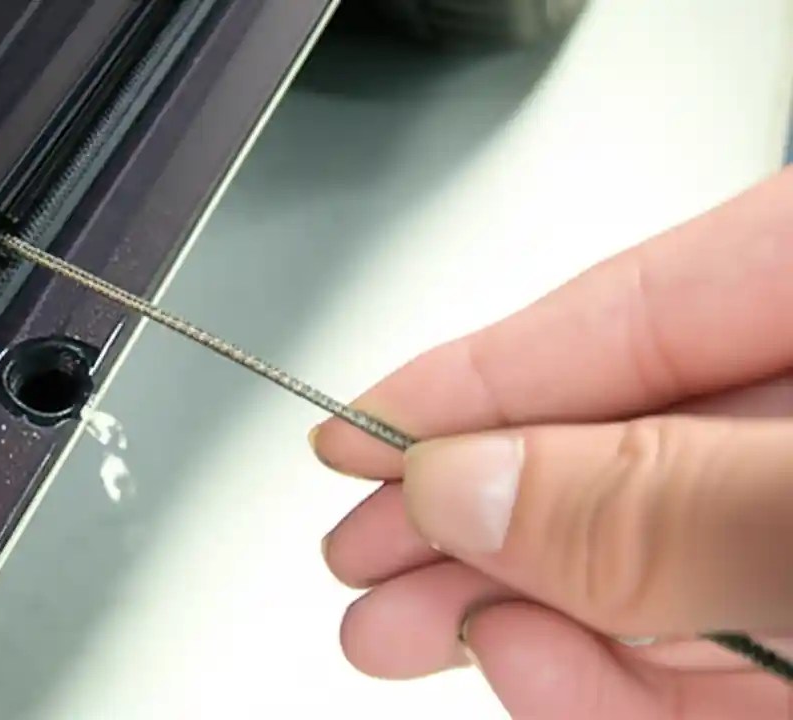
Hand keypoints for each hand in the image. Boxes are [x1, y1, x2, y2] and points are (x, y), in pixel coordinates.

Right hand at [313, 167, 792, 717]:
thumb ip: (662, 497)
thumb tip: (473, 490)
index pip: (633, 307)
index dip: (475, 376)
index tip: (355, 432)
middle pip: (624, 441)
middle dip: (476, 515)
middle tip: (363, 558)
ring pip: (656, 555)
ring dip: (519, 606)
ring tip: (408, 635)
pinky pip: (722, 644)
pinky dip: (621, 676)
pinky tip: (535, 670)